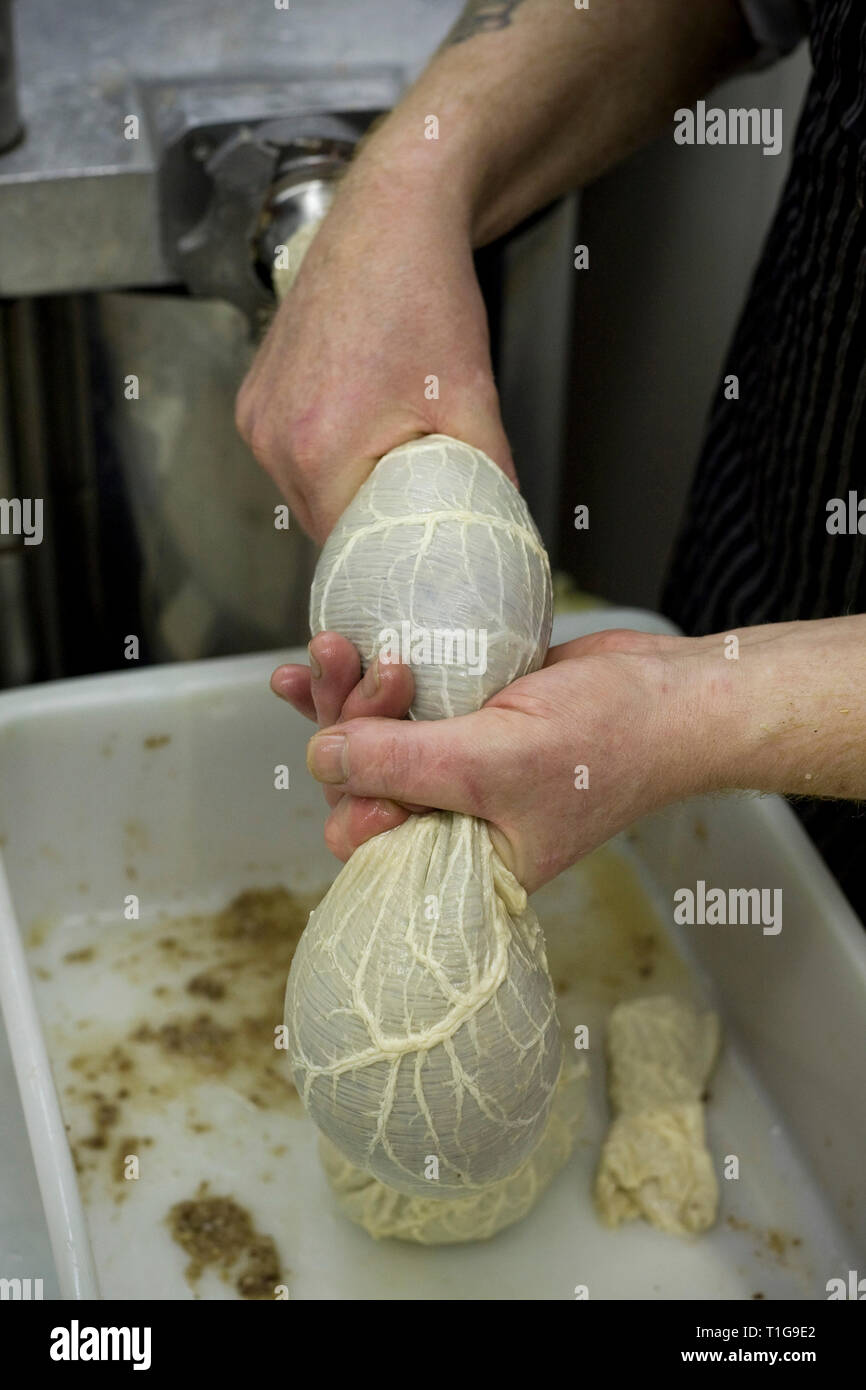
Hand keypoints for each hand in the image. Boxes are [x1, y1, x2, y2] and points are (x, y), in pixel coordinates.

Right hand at [235, 157, 514, 543]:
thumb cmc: (424, 293)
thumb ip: (491, 473)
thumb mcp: (472, 397)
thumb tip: (501, 523)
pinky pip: (289, 455)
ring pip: (303, 491)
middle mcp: (272, 436)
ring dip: (345, 491)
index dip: (387, 555)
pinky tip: (361, 434)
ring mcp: (257, 414)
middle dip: (370, 524)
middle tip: (415, 517)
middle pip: (322, 522)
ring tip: (391, 465)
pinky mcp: (254, 395)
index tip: (417, 559)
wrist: (389, 218)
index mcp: (317, 447)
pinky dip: (323, 458)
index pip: (349, 543)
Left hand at [299, 615, 865, 890]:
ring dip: (345, 690)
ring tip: (335, 645)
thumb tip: (319, 759)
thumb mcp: (498, 762)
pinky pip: (403, 704)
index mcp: (462, 856)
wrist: (675, 693)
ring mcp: (461, 764)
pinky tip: (325, 652)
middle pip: (363, 777)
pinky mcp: (468, 716)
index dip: (346, 784)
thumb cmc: (611, 742)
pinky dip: (365, 677)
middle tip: (342, 659)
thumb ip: (405, 765)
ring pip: (376, 736)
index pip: (369, 836)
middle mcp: (454, 816)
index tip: (348, 733)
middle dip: (341, 718)